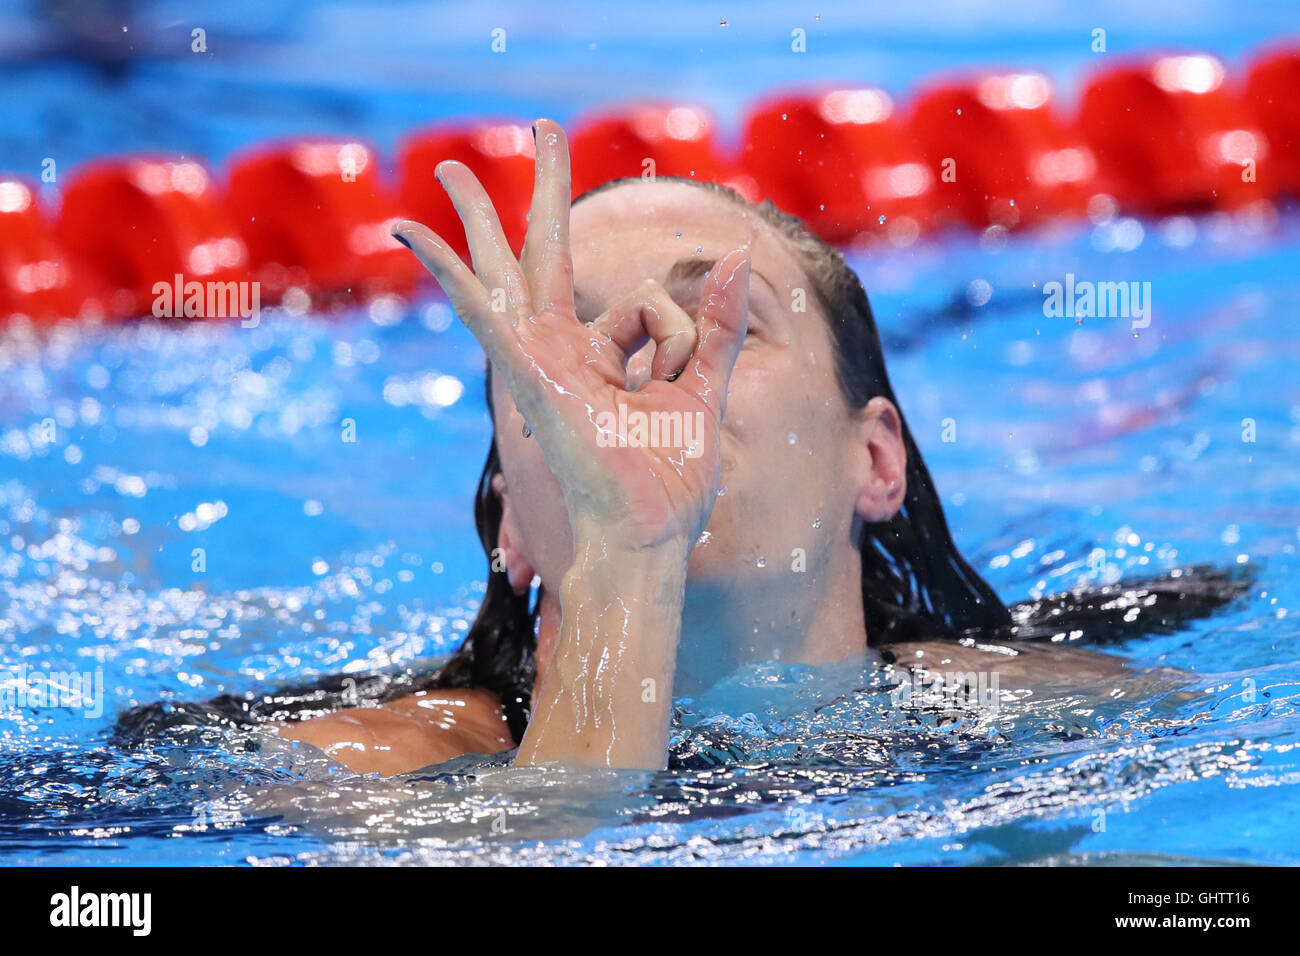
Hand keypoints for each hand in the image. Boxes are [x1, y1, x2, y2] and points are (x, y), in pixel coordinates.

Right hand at [391, 119, 751, 553]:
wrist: (647, 536)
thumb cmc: (670, 480)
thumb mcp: (701, 384)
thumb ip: (714, 322)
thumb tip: (735, 253)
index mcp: (602, 357)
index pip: (640, 303)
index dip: (682, 330)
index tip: (683, 379)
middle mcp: (563, 352)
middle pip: (546, 253)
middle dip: (546, 188)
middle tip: (544, 126)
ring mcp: (539, 361)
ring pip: (504, 268)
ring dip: (476, 212)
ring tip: (445, 167)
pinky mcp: (528, 374)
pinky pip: (482, 312)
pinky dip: (449, 273)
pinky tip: (411, 233)